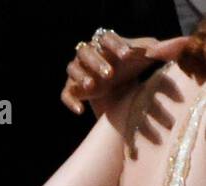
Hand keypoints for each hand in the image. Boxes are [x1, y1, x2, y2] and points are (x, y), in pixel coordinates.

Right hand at [62, 32, 190, 115]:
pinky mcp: (71, 90)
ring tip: (91, 86)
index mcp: (105, 44)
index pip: (106, 38)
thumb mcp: (145, 59)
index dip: (115, 45)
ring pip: (72, 70)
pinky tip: (80, 110)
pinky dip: (70, 101)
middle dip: (97, 62)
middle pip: (85, 52)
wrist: (118, 92)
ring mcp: (78, 73)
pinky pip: (65, 94)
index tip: (128, 56)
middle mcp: (88, 55)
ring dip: (81, 76)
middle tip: (110, 73)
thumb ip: (156, 50)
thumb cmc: (132, 70)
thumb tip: (157, 49)